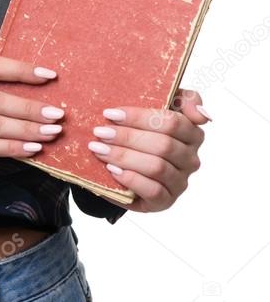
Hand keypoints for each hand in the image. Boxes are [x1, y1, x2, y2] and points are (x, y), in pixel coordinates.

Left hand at [86, 88, 209, 212]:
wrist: (128, 162)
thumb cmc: (145, 129)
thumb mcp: (162, 106)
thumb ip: (185, 100)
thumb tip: (202, 115)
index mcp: (192, 134)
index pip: (172, 122)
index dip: (139, 117)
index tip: (110, 114)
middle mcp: (190, 159)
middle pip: (162, 145)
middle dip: (127, 137)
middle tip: (100, 132)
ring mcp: (180, 182)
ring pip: (157, 167)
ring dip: (124, 156)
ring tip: (99, 149)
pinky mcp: (166, 201)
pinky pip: (153, 191)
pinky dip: (131, 179)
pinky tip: (112, 170)